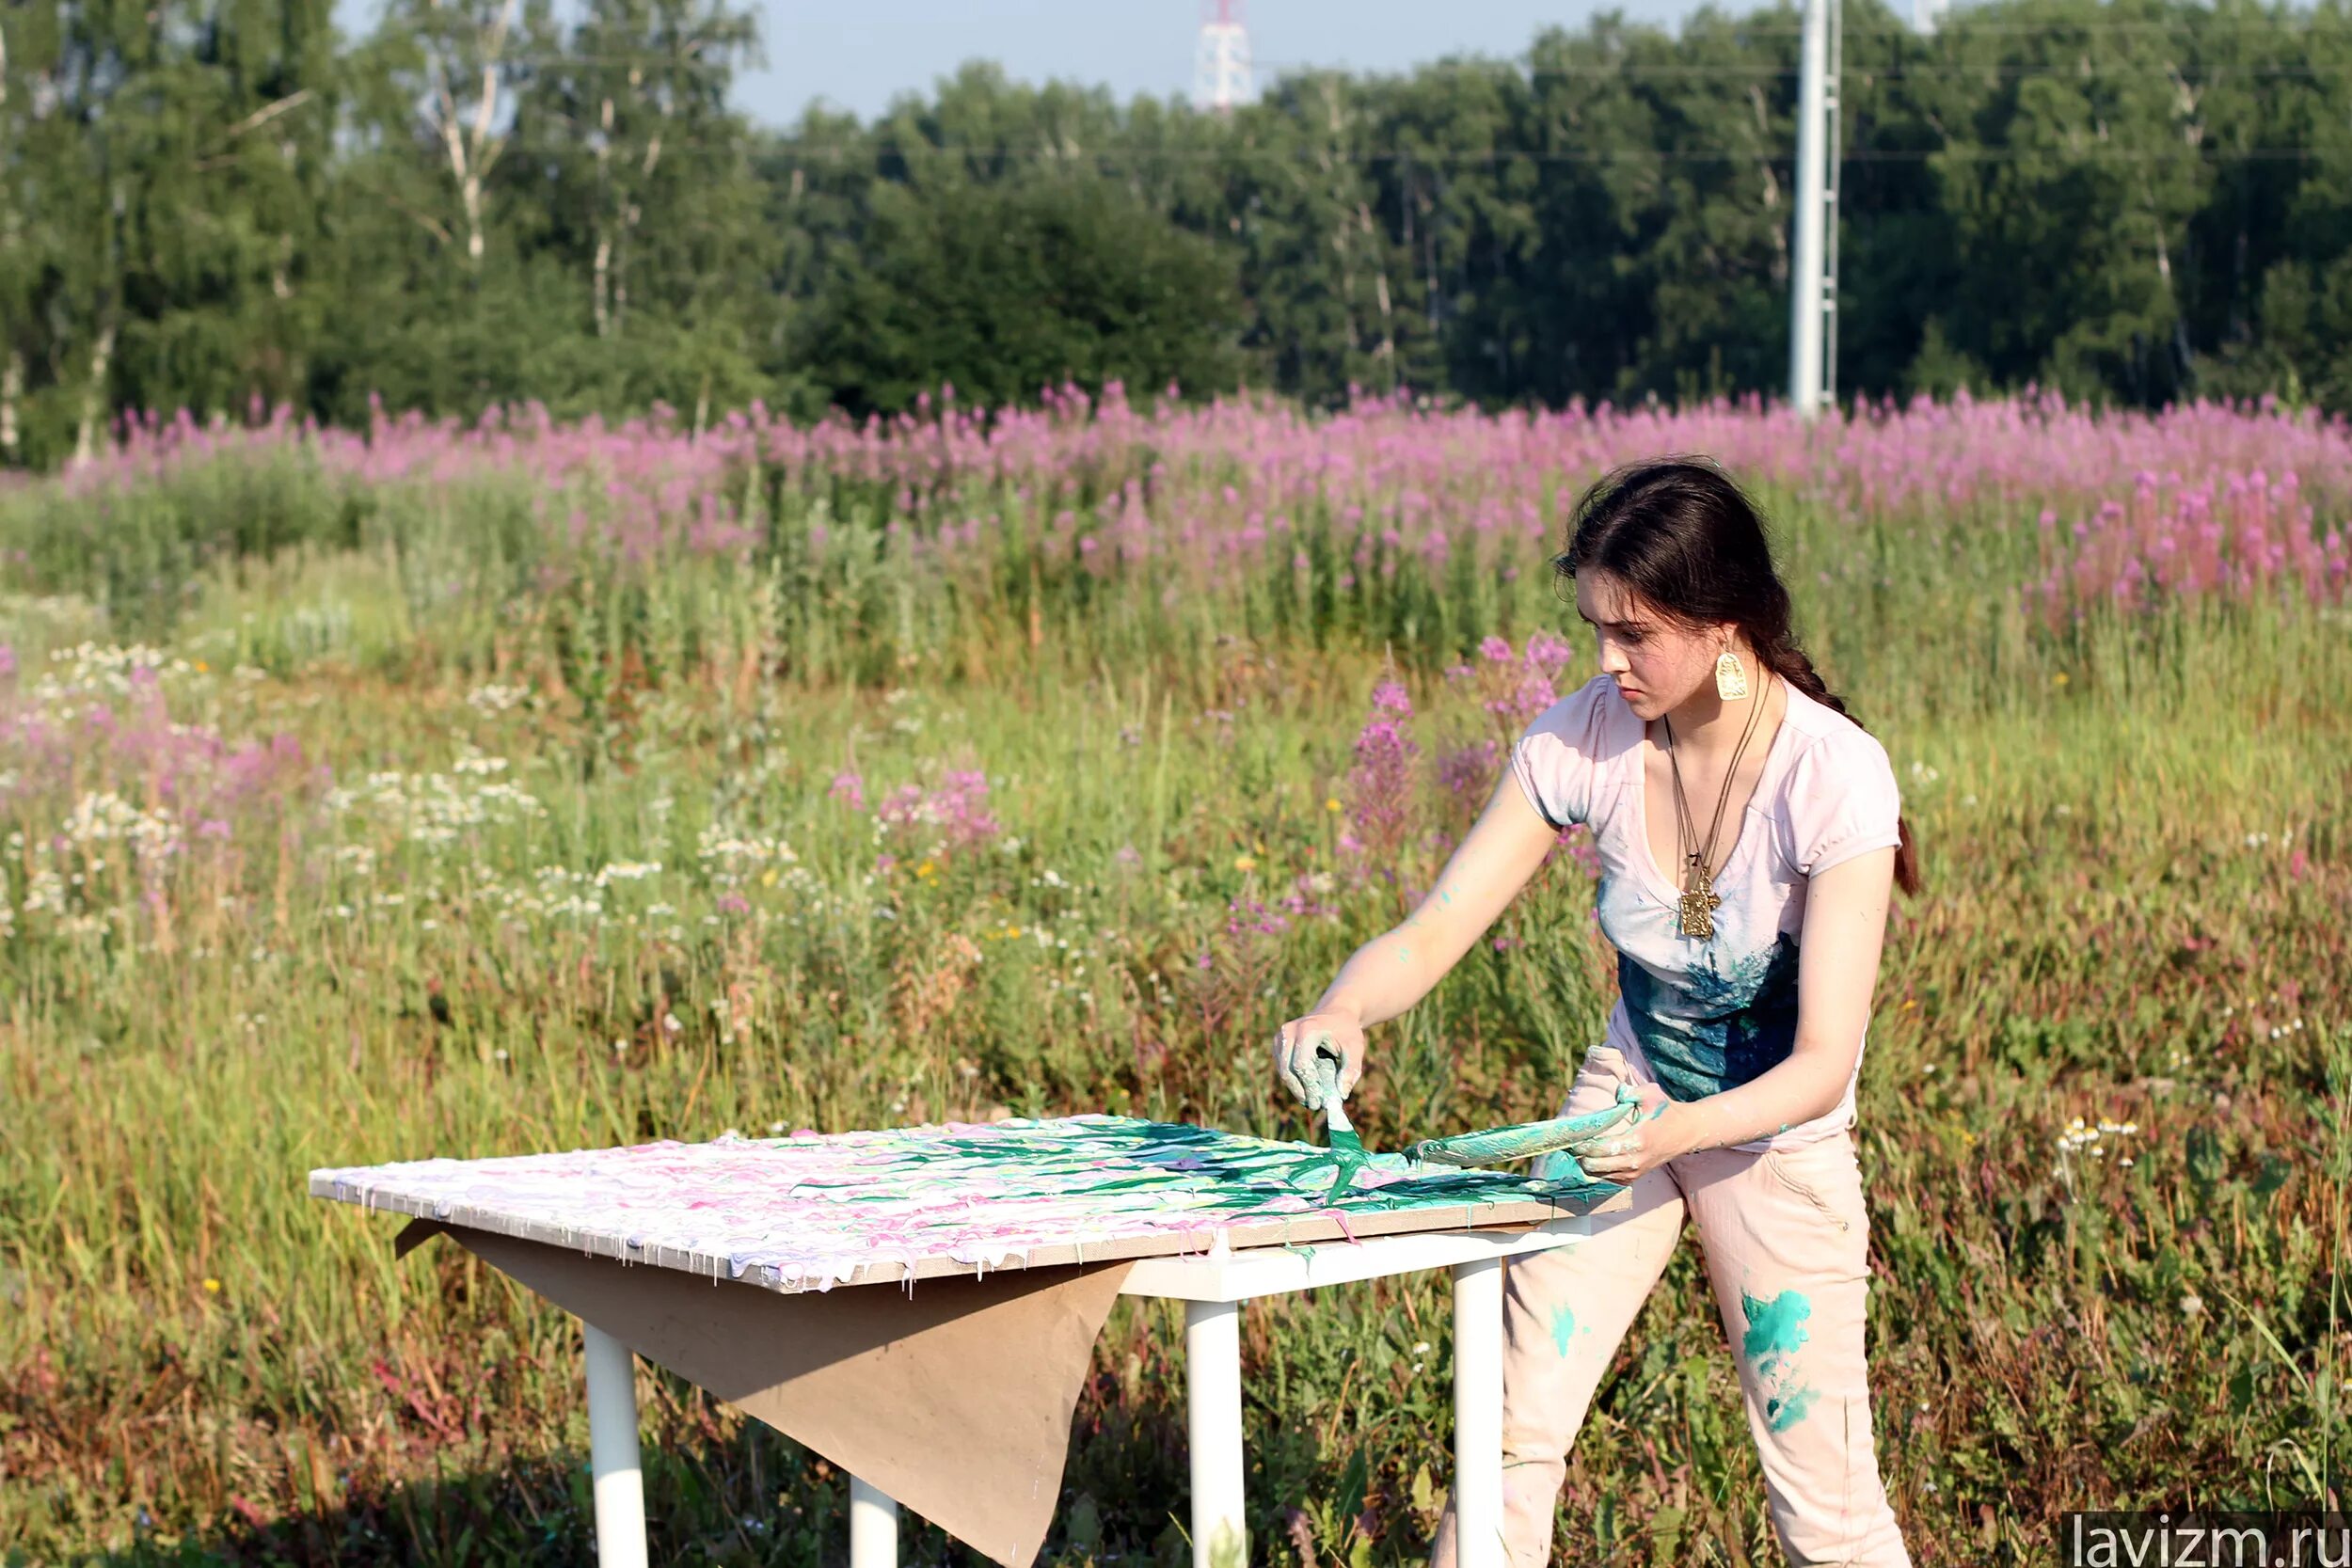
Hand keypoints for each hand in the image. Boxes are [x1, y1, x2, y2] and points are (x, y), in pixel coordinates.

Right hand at [1272, 1010, 1366, 1109]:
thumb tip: (1341, 1094)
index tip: (1320, 1102)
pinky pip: (1281, 1067)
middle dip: (1300, 1090)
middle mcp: (1289, 1031)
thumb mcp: (1355, 1048)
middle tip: (1314, 1105)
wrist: (1335, 1012)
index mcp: (1307, 1030)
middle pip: (1287, 1070)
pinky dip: (1292, 1080)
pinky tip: (1306, 1088)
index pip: (1301, 1065)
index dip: (1309, 1085)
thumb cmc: (1346, 1031)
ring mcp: (1280, 1036)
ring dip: (1295, 1087)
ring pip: (1282, 1070)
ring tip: (1311, 1099)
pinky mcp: (1278, 1042)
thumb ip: (1351, 1070)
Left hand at [1568, 1083, 1684, 1184]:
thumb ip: (1630, 1091)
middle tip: (1572, 1144)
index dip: (1582, 1144)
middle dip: (1581, 1156)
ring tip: (1580, 1151)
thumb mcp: (1650, 1094)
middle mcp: (1635, 1160)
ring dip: (1587, 1164)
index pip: (1601, 1148)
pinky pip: (1609, 1179)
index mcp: (1637, 1140)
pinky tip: (1593, 1158)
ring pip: (1600, 1175)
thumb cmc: (1666, 1111)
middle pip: (1595, 1166)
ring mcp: (1635, 1171)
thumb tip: (1616, 1093)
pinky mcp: (1636, 1176)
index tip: (1572, 1137)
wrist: (1686, 1132)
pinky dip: (1598, 1171)